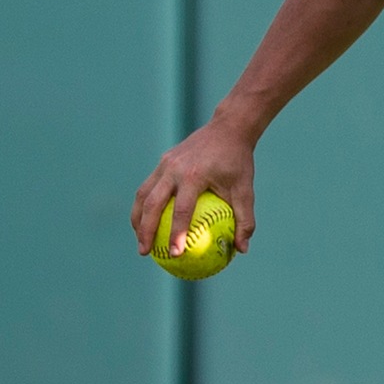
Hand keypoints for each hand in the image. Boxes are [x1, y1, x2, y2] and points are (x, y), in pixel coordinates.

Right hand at [132, 119, 257, 257]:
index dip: (176, 233)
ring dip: (137, 219)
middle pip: (152, 204)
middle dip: (144, 230)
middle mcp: (174, 169)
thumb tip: (242, 250)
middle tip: (145, 253)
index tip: (175, 254)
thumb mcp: (246, 190)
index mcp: (194, 175)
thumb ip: (245, 220)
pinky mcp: (162, 161)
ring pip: (143, 194)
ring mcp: (165, 163)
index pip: (182, 210)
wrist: (227, 129)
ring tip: (140, 241)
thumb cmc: (238, 162)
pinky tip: (145, 222)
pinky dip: (144, 205)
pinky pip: (148, 186)